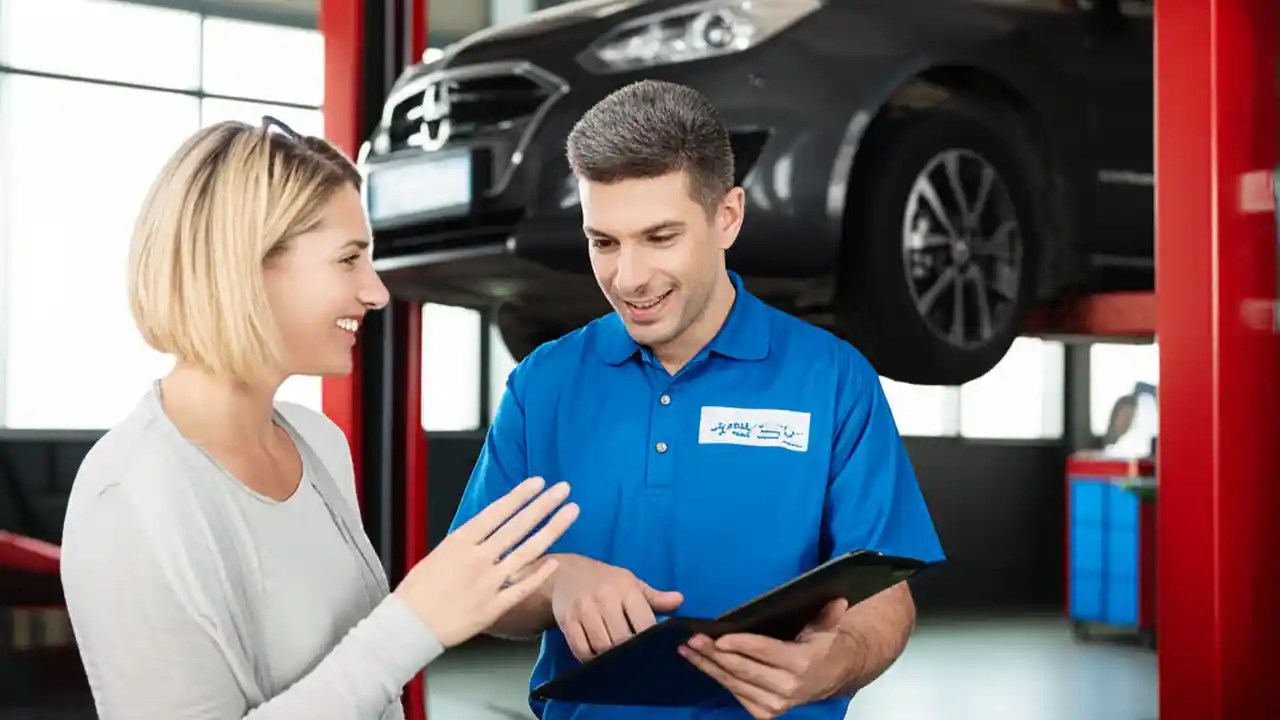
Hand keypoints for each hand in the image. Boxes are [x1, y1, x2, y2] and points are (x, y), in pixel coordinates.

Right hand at [394, 477, 578, 647]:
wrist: (409, 626)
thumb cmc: (418, 591)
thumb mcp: (440, 554)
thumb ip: (468, 542)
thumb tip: (490, 530)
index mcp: (460, 542)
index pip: (497, 512)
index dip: (520, 496)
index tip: (539, 483)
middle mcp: (477, 559)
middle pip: (518, 526)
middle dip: (544, 505)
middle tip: (563, 489)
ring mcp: (488, 583)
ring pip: (528, 552)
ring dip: (552, 530)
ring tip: (570, 513)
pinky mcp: (493, 607)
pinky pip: (523, 588)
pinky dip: (540, 574)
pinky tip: (556, 562)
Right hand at [549, 555, 683, 660]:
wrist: (567, 572)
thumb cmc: (606, 580)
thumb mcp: (631, 583)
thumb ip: (655, 597)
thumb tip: (680, 600)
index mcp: (625, 588)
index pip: (643, 621)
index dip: (650, 640)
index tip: (654, 651)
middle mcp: (604, 598)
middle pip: (621, 637)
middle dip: (630, 653)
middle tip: (636, 662)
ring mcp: (583, 610)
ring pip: (601, 645)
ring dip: (610, 658)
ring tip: (618, 663)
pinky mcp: (567, 621)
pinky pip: (580, 648)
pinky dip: (590, 658)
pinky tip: (597, 659)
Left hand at [679, 599, 851, 719]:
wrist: (832, 676)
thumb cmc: (822, 645)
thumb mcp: (826, 627)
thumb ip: (826, 614)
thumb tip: (837, 600)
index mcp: (801, 664)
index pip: (764, 652)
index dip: (740, 644)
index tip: (718, 637)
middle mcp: (787, 688)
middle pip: (742, 669)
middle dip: (714, 654)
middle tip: (693, 639)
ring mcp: (774, 705)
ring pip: (734, 683)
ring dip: (708, 666)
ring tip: (688, 649)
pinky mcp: (764, 713)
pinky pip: (735, 693)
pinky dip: (717, 678)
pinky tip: (702, 663)